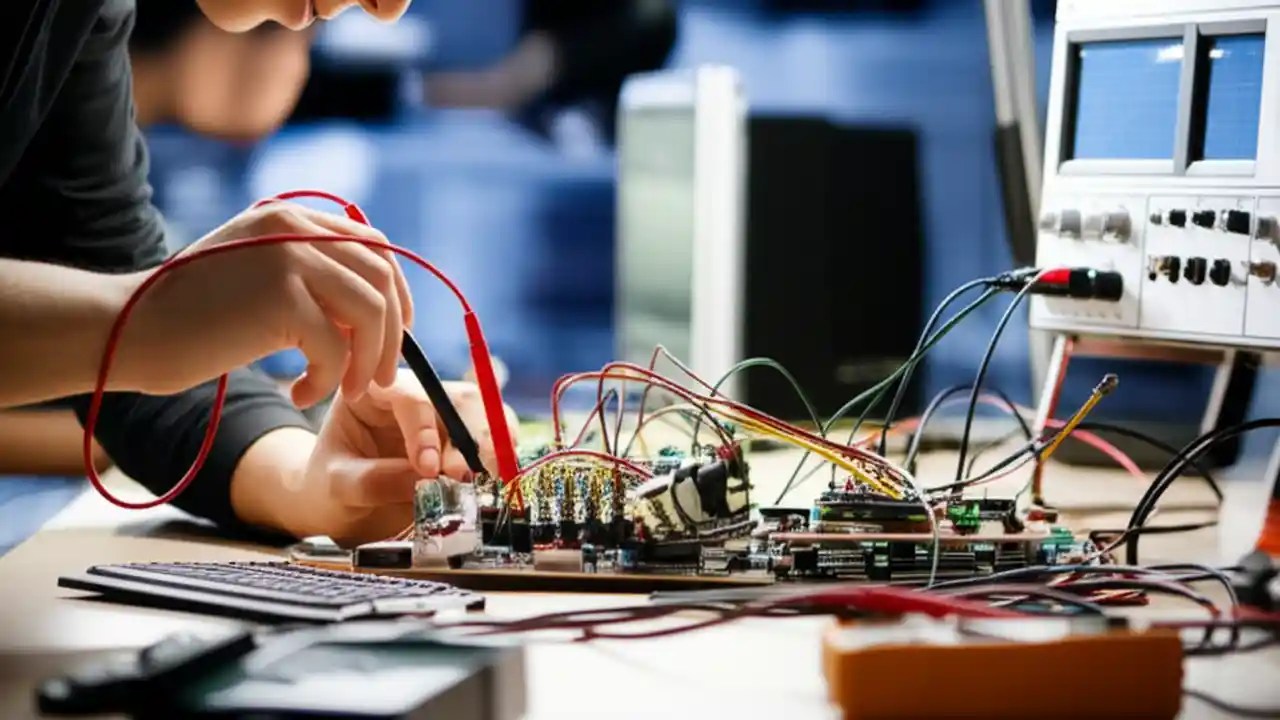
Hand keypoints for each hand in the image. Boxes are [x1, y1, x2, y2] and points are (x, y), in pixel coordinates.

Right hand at [115, 201, 411, 406]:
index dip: (396, 293)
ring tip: (346, 392)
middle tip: (377, 378)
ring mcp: (289, 257)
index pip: (374, 245)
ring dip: (368, 361)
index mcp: (290, 217)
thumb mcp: (255, 275)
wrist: (127, 329)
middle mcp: (294, 227)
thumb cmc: (189, 317)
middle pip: (382, 278)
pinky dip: (328, 381)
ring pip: (371, 312)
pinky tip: (299, 394)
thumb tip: (375, 308)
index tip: (394, 334)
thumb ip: (307, 276)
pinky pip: (336, 348)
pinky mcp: (282, 297)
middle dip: (392, 335)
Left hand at [233, 370, 517, 545]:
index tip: (428, 469)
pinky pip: (495, 433)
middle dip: (468, 434)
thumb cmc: (329, 488)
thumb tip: (424, 482)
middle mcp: (415, 396)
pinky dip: (501, 453)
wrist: (339, 506)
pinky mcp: (465, 437)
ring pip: (484, 411)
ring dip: (491, 443)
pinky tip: (494, 476)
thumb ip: (374, 482)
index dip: (424, 430)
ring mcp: (444, 415)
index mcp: (375, 392)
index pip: (410, 398)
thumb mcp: (338, 486)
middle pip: (456, 396)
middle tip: (464, 475)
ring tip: (484, 478)